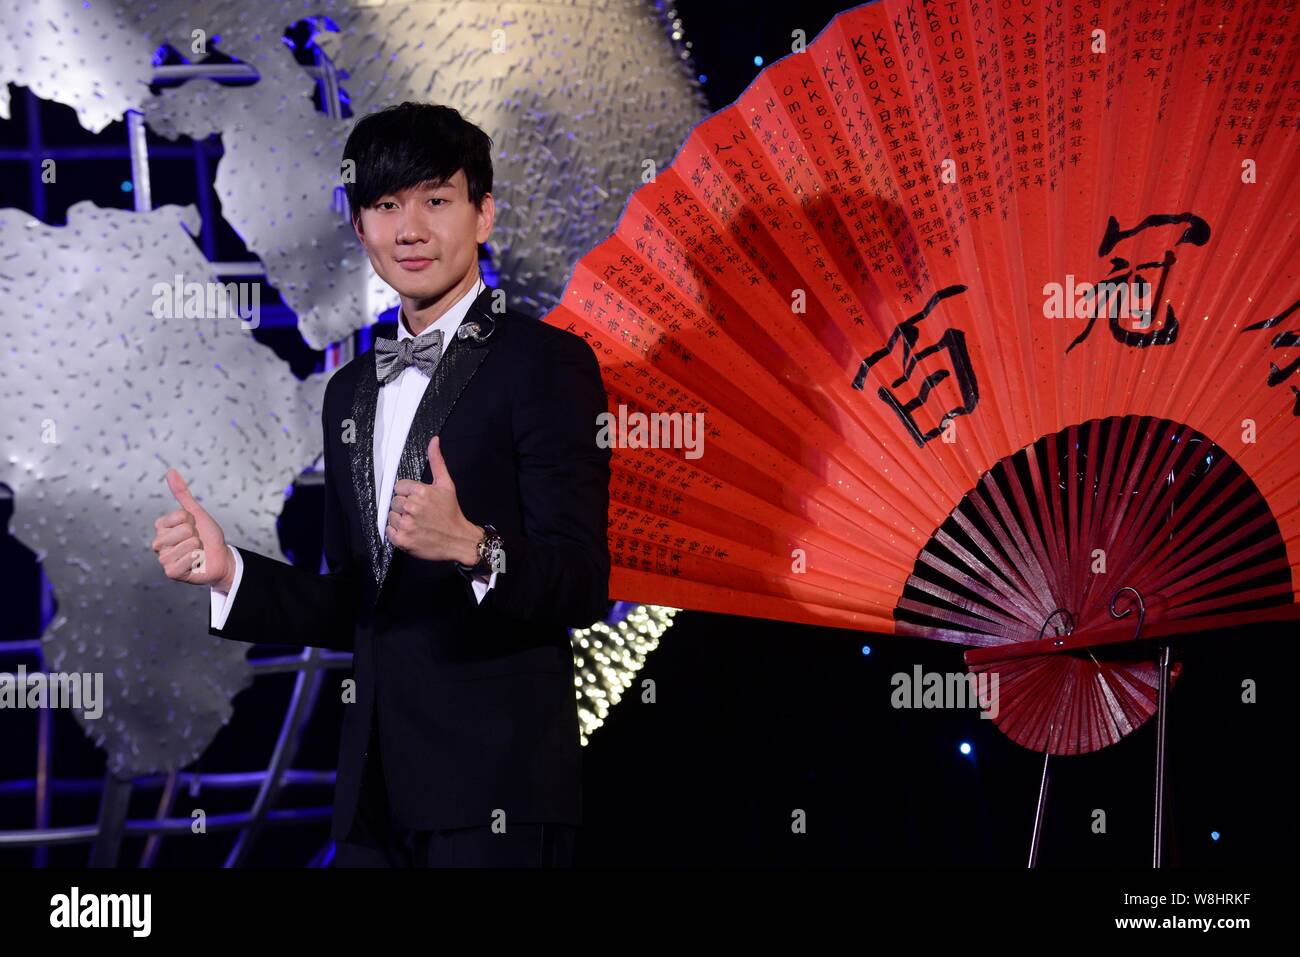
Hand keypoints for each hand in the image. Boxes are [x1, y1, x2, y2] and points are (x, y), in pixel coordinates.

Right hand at [152, 468, 234, 589]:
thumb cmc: (207, 536)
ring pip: (188, 545)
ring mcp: (163, 559)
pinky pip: (187, 560)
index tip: (194, 527)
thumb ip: (182, 494)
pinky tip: (195, 563)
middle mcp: (158, 543)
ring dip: (199, 548)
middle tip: (197, 542)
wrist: (220, 558)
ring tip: (197, 553)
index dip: (192, 521)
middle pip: (184, 530)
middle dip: (196, 535)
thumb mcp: (196, 513)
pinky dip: (197, 560)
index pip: (179, 516)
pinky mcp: (171, 572)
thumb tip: (171, 471)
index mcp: (161, 527)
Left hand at [387, 436, 482, 563]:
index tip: (419, 501)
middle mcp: (412, 507)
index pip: (399, 487)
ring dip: (400, 520)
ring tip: (416, 523)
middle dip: (404, 507)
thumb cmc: (451, 513)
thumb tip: (434, 440)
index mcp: (421, 491)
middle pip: (394, 501)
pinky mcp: (402, 540)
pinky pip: (389, 532)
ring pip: (391, 516)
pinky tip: (411, 532)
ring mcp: (406, 524)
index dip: (408, 494)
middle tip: (419, 513)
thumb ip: (437, 461)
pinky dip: (397, 533)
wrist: (458, 539)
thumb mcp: (446, 484)